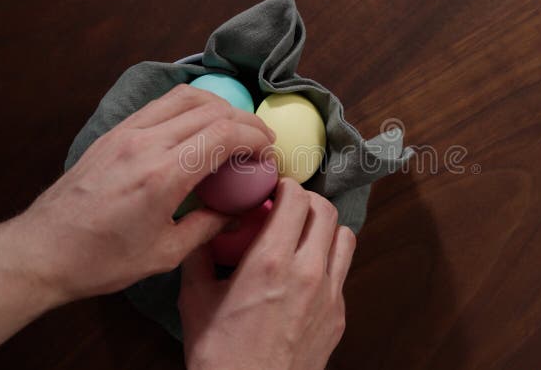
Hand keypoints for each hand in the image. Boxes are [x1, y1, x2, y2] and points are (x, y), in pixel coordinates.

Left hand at [5, 84, 275, 302]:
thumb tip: (238, 211)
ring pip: (187, 96)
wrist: (43, 250)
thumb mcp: (165, 254)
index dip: (256, 138)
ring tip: (234, 128)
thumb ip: (208, 225)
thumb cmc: (103, 259)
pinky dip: (191, 106)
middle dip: (246, 121)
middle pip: (212, 110)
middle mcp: (146, 143)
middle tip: (260, 142)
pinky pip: (162, 104)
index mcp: (163, 175)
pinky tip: (199, 124)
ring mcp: (127, 132)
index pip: (224, 133)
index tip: (268, 154)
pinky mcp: (114, 132)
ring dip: (219, 106)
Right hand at [179, 179, 356, 369]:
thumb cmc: (221, 355)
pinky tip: (307, 273)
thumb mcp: (196, 300)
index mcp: (271, 262)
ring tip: (304, 235)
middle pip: (327, 212)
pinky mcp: (339, 316)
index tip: (275, 188)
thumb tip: (200, 230)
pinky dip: (329, 261)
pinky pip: (343, 272)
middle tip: (289, 207)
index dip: (287, 186)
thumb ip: (199, 257)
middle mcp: (308, 272)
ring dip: (326, 229)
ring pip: (345, 238)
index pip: (297, 200)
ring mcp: (329, 295)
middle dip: (308, 202)